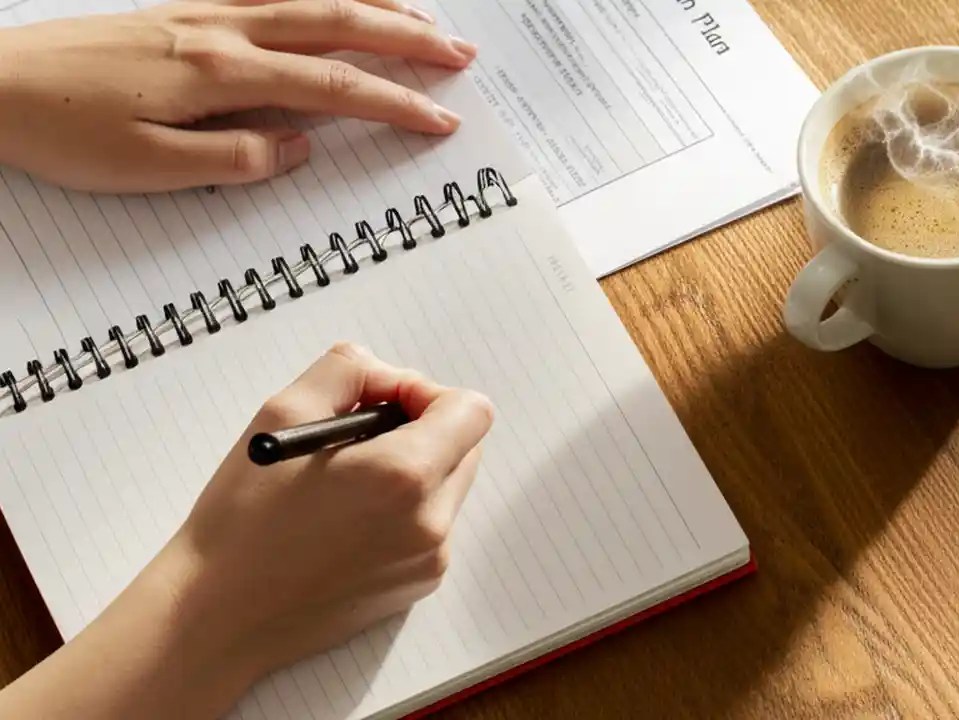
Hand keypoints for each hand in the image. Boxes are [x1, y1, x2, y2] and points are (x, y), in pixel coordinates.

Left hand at [0, 0, 476, 192]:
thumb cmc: (58, 128)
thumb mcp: (147, 169)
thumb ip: (233, 160)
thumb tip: (295, 148)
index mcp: (219, 73)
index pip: (332, 88)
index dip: (395, 104)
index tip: (440, 120)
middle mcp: (220, 29)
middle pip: (337, 23)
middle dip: (408, 40)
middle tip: (460, 55)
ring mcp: (203, 10)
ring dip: (376, 4)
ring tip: (425, 17)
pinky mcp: (184, 8)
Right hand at [0, 344, 492, 718]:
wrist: (217, 617)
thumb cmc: (241, 520)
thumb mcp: (282, 412)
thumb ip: (350, 371)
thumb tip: (389, 377)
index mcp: (404, 476)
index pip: (472, 411)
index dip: (427, 394)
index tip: (383, 403)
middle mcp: (430, 523)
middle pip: (467, 447)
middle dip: (422, 429)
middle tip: (357, 438)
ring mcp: (429, 560)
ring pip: (449, 486)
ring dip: (413, 470)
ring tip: (344, 484)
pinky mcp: (418, 585)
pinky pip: (432, 526)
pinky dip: (403, 511)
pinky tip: (345, 521)